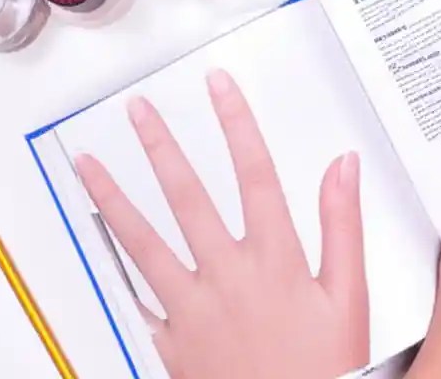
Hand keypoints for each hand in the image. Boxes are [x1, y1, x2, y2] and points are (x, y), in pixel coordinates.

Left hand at [74, 69, 369, 378]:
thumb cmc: (326, 366)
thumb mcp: (350, 294)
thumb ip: (343, 223)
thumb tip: (343, 167)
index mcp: (276, 258)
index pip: (254, 173)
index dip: (236, 123)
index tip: (220, 88)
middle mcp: (228, 275)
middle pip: (188, 196)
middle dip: (161, 146)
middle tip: (140, 111)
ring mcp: (193, 307)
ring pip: (144, 241)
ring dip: (114, 196)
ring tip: (90, 164)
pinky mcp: (172, 339)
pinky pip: (138, 297)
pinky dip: (118, 267)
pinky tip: (101, 243)